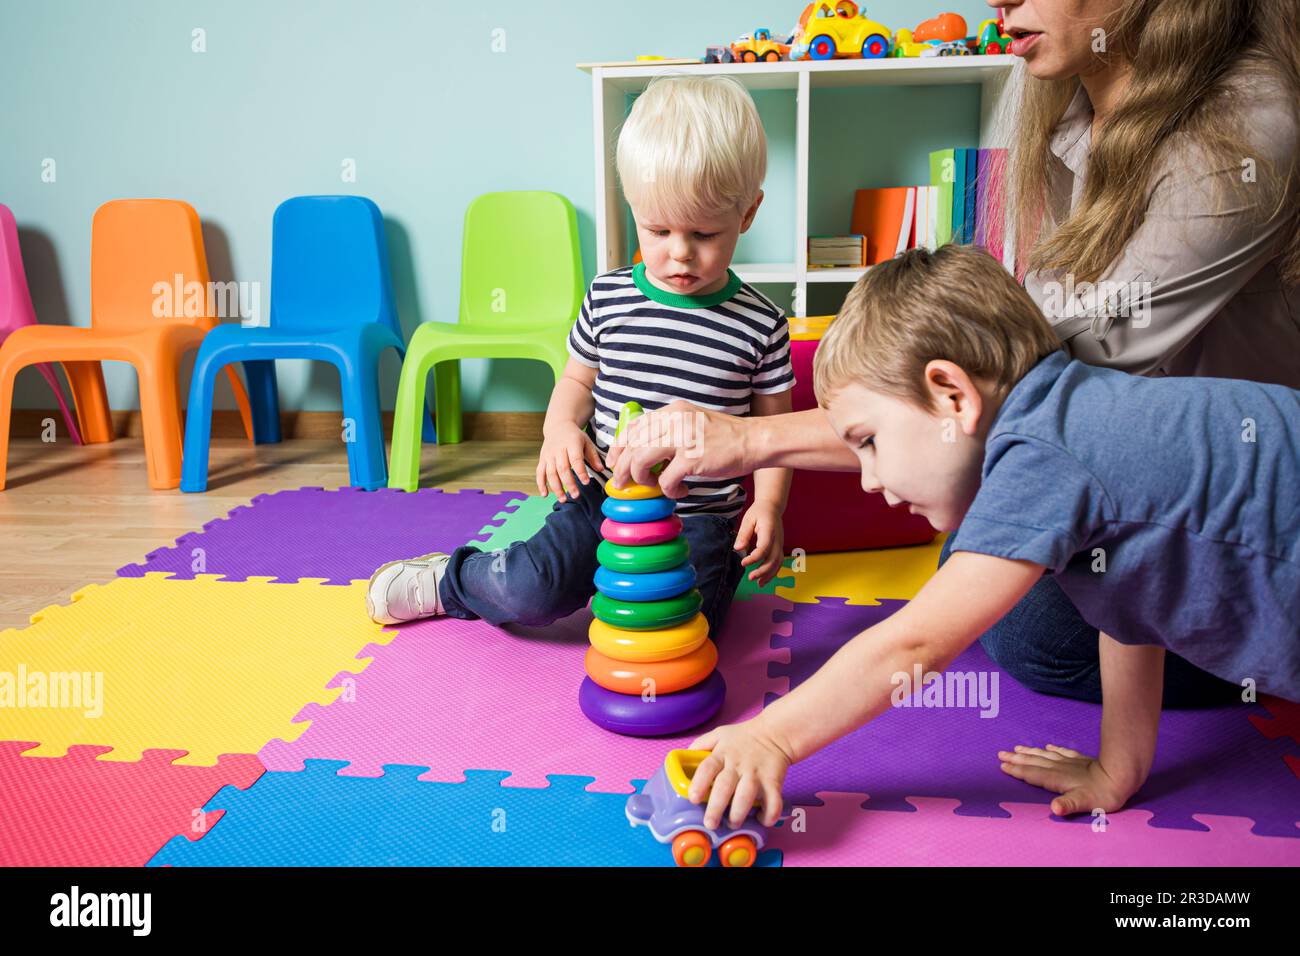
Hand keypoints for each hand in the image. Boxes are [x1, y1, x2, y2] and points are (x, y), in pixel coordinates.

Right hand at [536, 423, 602, 502]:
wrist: (558, 426)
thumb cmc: (575, 437)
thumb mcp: (587, 442)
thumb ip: (593, 456)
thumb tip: (601, 469)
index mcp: (572, 444)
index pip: (576, 459)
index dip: (580, 472)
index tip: (586, 482)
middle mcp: (558, 450)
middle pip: (562, 468)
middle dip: (569, 484)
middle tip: (576, 495)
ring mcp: (549, 455)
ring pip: (550, 473)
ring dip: (556, 487)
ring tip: (563, 499)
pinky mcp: (542, 459)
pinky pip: (539, 473)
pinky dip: (541, 484)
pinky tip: (545, 494)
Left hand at [605, 400, 754, 498]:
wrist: (753, 440)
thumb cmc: (723, 436)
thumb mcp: (691, 422)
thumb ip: (669, 429)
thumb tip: (642, 449)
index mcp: (672, 411)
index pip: (633, 427)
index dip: (618, 447)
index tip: (614, 462)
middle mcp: (674, 420)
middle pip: (632, 445)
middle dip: (621, 468)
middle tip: (622, 483)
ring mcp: (683, 438)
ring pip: (640, 461)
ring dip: (641, 479)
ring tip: (652, 486)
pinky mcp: (693, 458)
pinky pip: (666, 480)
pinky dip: (669, 490)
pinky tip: (679, 491)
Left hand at [687, 716, 792, 828]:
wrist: (774, 734)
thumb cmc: (743, 738)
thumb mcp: (719, 734)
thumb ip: (701, 745)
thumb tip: (683, 758)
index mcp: (722, 753)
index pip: (708, 767)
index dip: (699, 783)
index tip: (693, 798)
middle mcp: (738, 764)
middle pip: (725, 786)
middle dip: (716, 807)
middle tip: (710, 823)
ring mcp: (756, 773)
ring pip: (746, 796)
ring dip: (738, 813)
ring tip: (732, 823)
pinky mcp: (773, 782)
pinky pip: (773, 801)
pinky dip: (768, 815)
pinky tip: (760, 819)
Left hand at [735, 501, 783, 585]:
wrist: (772, 507)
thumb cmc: (758, 512)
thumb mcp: (748, 519)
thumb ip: (743, 534)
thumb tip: (738, 549)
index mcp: (769, 530)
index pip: (764, 548)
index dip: (754, 558)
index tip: (742, 563)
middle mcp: (778, 539)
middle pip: (773, 558)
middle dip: (762, 570)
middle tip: (750, 577)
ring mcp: (780, 544)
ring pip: (778, 563)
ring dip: (769, 574)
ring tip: (758, 583)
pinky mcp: (779, 548)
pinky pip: (778, 562)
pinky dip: (772, 572)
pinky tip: (763, 579)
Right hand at [997, 743, 1141, 816]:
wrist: (1121, 776)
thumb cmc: (1102, 794)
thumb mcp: (1084, 803)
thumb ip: (1067, 805)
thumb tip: (1054, 808)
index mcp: (1056, 779)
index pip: (1032, 774)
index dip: (1017, 770)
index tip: (1002, 765)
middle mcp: (1059, 768)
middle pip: (1034, 762)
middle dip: (1017, 758)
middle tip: (1001, 753)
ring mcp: (1069, 763)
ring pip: (1044, 756)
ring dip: (1030, 752)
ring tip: (1017, 748)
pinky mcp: (1080, 760)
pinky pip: (1062, 753)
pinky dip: (1052, 749)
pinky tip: (1048, 746)